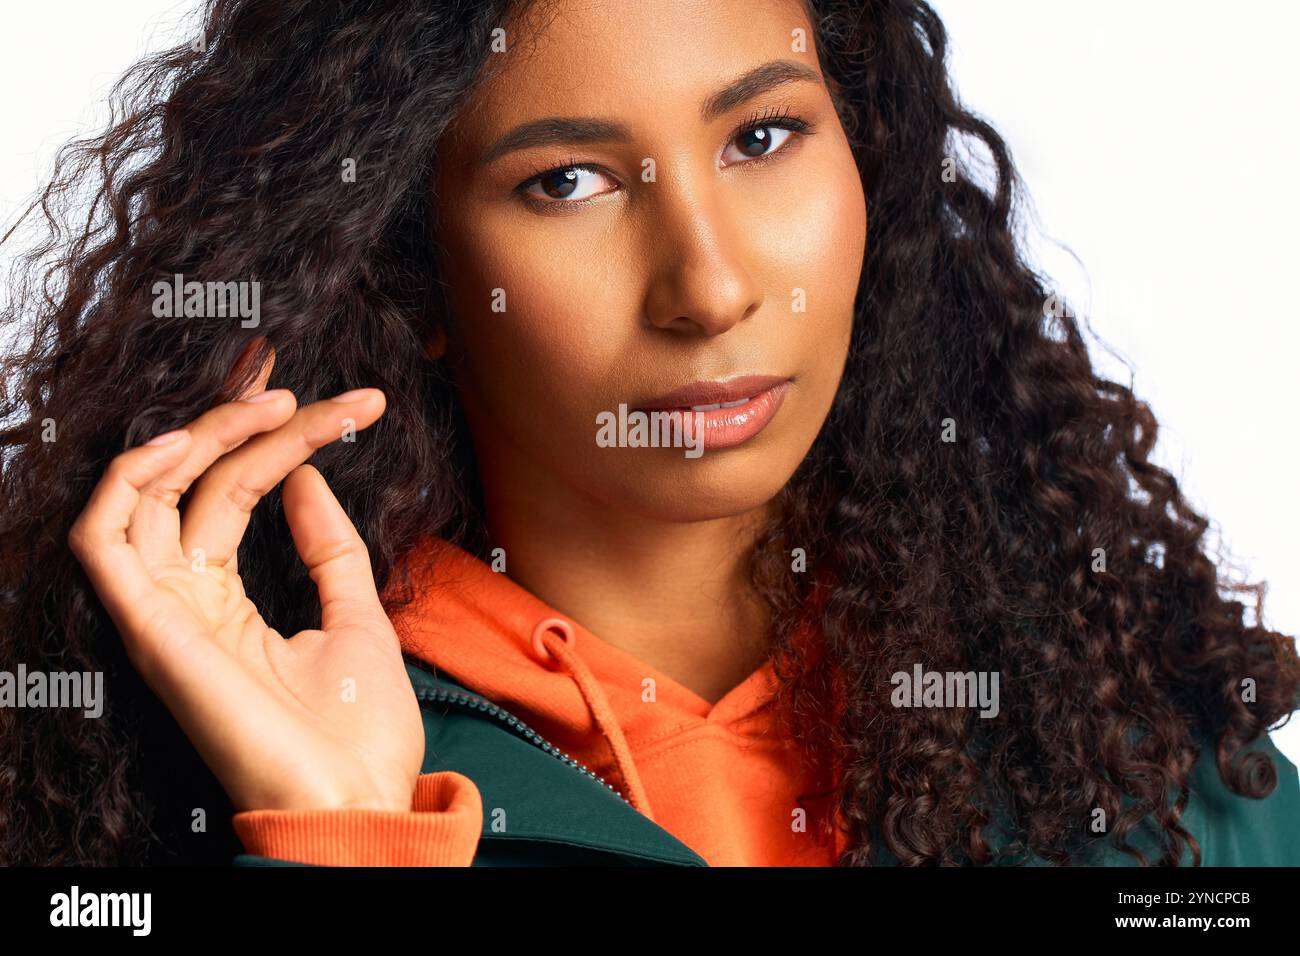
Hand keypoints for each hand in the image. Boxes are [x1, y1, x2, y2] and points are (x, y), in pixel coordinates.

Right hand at [68, 352, 422, 813]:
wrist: (361, 798)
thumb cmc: (361, 727)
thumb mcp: (356, 614)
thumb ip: (326, 547)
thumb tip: (307, 476)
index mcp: (230, 601)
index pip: (242, 493)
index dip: (287, 439)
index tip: (356, 404)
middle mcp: (190, 601)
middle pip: (198, 484)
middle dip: (242, 420)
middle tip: (298, 383)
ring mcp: (167, 614)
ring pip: (149, 495)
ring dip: (199, 436)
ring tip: (265, 402)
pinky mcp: (150, 629)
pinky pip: (103, 543)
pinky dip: (130, 484)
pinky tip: (187, 443)